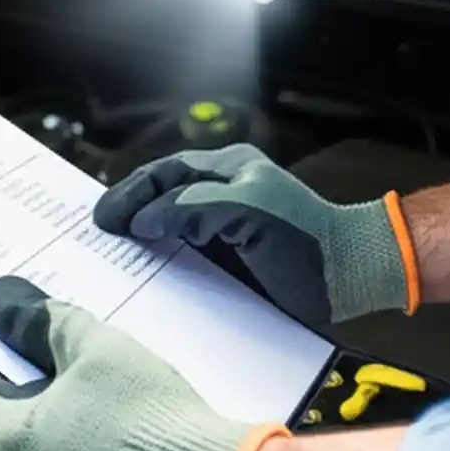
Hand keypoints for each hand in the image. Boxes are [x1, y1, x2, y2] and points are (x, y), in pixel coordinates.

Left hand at [0, 276, 286, 450]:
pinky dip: (71, 444)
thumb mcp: (98, 351)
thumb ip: (44, 322)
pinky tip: (100, 421)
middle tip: (22, 341)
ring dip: (46, 414)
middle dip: (12, 379)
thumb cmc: (156, 422)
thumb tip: (6, 303)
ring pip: (33, 449)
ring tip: (73, 378)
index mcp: (6, 445)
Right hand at [93, 144, 417, 323]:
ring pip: (168, 230)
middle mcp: (221, 195)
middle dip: (127, 213)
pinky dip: (160, 267)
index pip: (163, 174)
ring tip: (109, 258)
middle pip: (160, 198)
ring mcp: (224, 229)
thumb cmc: (306, 236)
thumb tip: (140, 222)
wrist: (353, 277)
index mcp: (226, 170)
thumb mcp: (244, 209)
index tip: (104, 217)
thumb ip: (188, 208)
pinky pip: (185, 260)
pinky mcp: (229, 262)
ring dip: (140, 243)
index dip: (130, 193)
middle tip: (96, 234)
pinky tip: (143, 280)